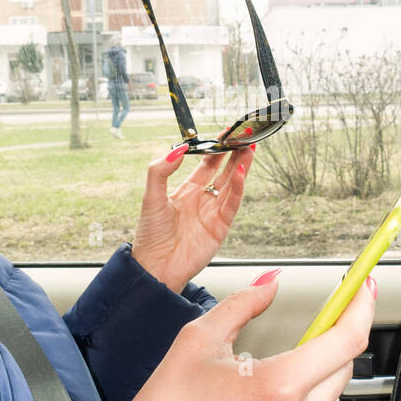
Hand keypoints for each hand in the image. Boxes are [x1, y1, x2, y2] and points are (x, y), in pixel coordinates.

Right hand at [98, 271, 375, 400]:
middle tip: (307, 331)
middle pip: (342, 369)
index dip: (360, 309)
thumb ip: (244, 304)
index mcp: (277, 387)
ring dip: (315, 381)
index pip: (346, 341)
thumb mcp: (198, 339)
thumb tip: (272, 284)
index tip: (361, 291)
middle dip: (329, 343)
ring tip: (270, 378)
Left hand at [130, 142, 253, 293]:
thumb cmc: (150, 235)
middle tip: (245, 137)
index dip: (216, 148)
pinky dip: (238, 188)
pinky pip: (232, 204)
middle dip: (235, 154)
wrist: (155, 267)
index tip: (225, 133)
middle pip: (224, 172)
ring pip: (232, 185)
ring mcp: (213, 213)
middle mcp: (202, 200)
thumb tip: (178, 149)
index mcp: (186, 191)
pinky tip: (241, 173)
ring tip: (250, 149)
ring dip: (241, 167)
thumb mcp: (151, 197)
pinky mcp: (220, 228)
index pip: (207, 164)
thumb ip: (160, 171)